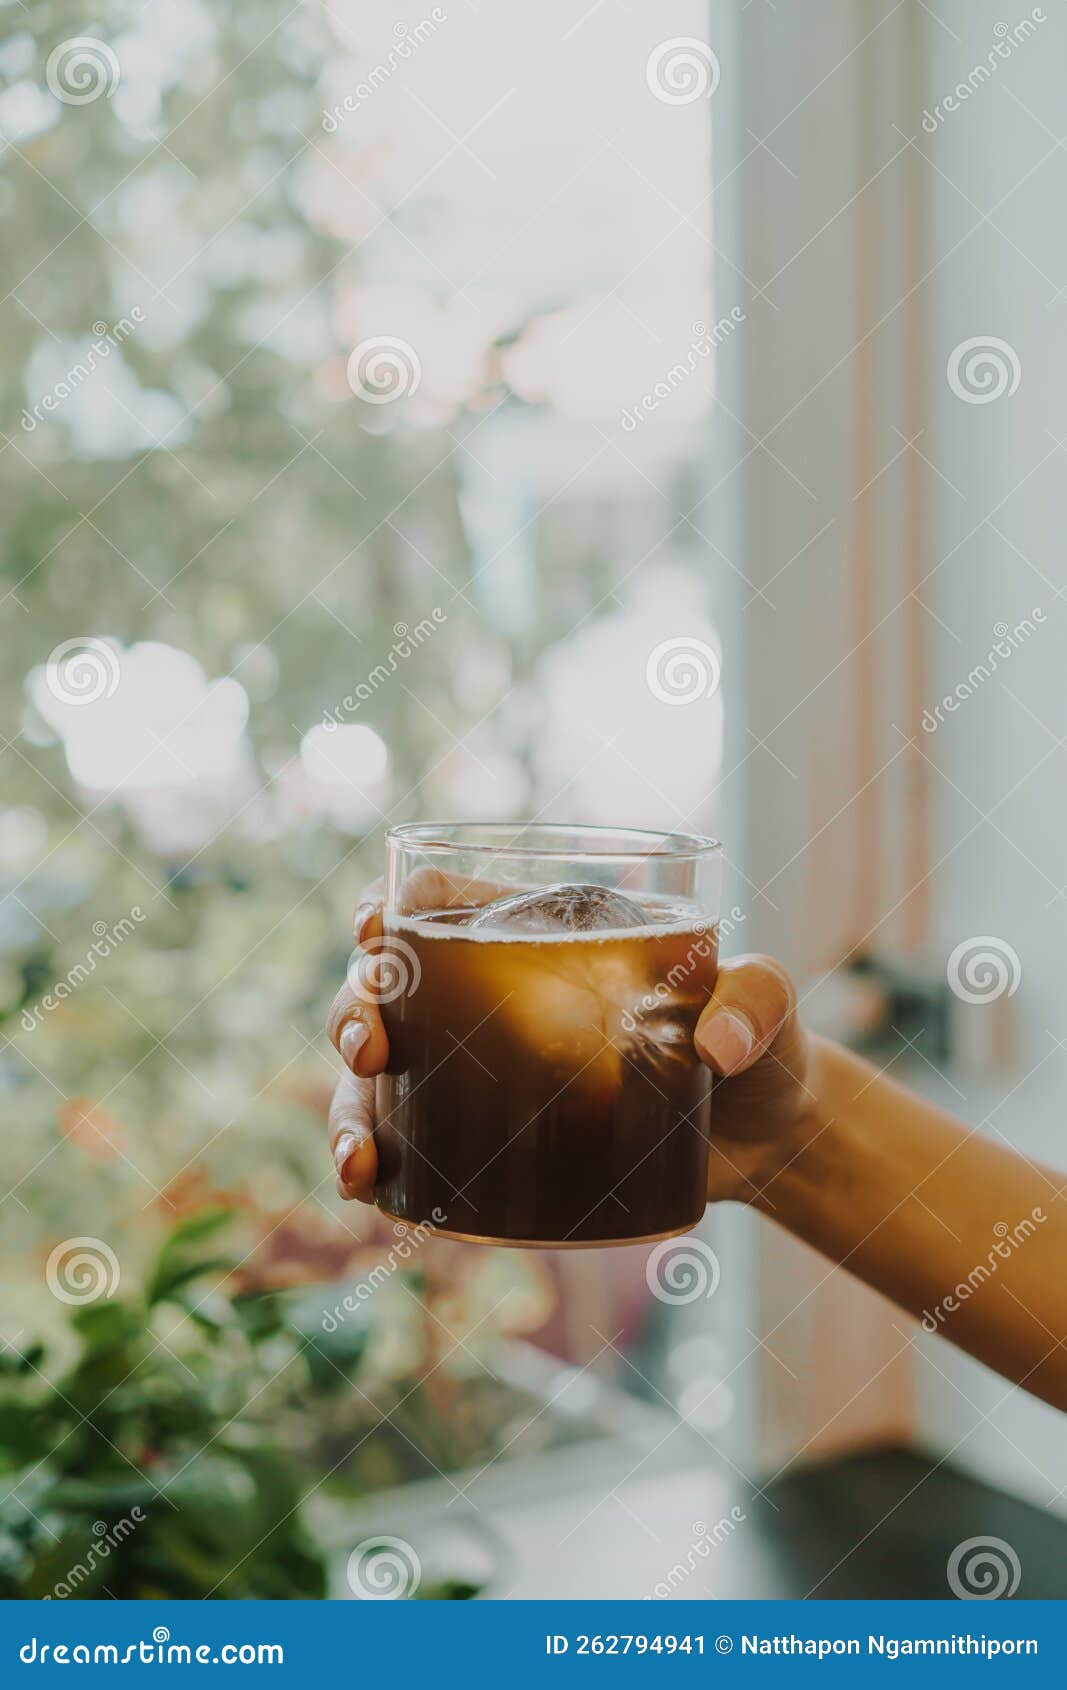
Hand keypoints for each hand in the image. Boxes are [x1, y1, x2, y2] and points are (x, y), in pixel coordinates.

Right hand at [326, 891, 813, 1208]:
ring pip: (383, 1075)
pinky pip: (417, 1148)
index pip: (442, 900)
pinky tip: (369, 1193)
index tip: (375, 931)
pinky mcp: (498, 1142)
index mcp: (544, 934)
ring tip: (357, 1155)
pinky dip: (381, 1168)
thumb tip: (716, 1045)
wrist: (772, 1144)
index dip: (393, 908)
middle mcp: (498, 998)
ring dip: (348, 1106)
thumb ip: (756, 1002)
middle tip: (370, 1048)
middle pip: (391, 986)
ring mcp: (488, 1073)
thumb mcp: (773, 1008)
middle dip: (355, 1009)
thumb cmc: (766, 1050)